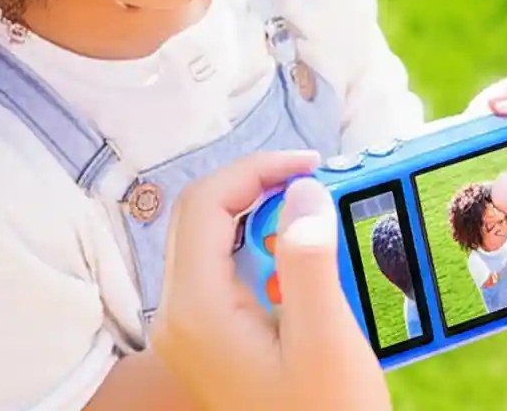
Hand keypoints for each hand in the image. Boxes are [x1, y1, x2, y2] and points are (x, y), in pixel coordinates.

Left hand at [151, 152, 390, 410]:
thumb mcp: (326, 340)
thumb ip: (310, 260)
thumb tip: (303, 191)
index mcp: (196, 311)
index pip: (205, 204)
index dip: (257, 171)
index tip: (311, 166)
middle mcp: (180, 316)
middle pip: (202, 216)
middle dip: (259, 189)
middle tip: (318, 186)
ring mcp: (192, 330)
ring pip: (214, 241)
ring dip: (264, 220)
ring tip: (319, 221)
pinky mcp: (212, 340)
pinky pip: (227, 272)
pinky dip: (264, 253)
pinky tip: (306, 264)